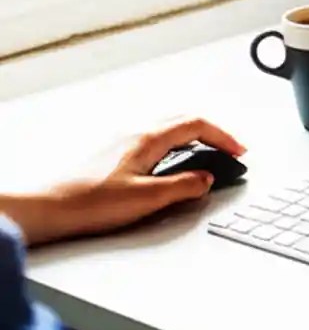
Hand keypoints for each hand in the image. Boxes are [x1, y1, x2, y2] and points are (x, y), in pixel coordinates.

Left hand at [0, 117, 245, 245]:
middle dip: (212, 134)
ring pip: (169, 130)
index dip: (223, 136)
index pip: (196, 125)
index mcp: (148, 140)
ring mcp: (124, 144)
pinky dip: (175, 148)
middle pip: (184, 121)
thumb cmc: (89, 202)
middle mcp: (136, 135)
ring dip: (193, 140)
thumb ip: (183, 186)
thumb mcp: (146, 198)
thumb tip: (206, 179)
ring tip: (206, 158)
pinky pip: (155, 142)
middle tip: (228, 150)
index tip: (238, 151)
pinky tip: (172, 167)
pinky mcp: (115, 157)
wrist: (49, 208)